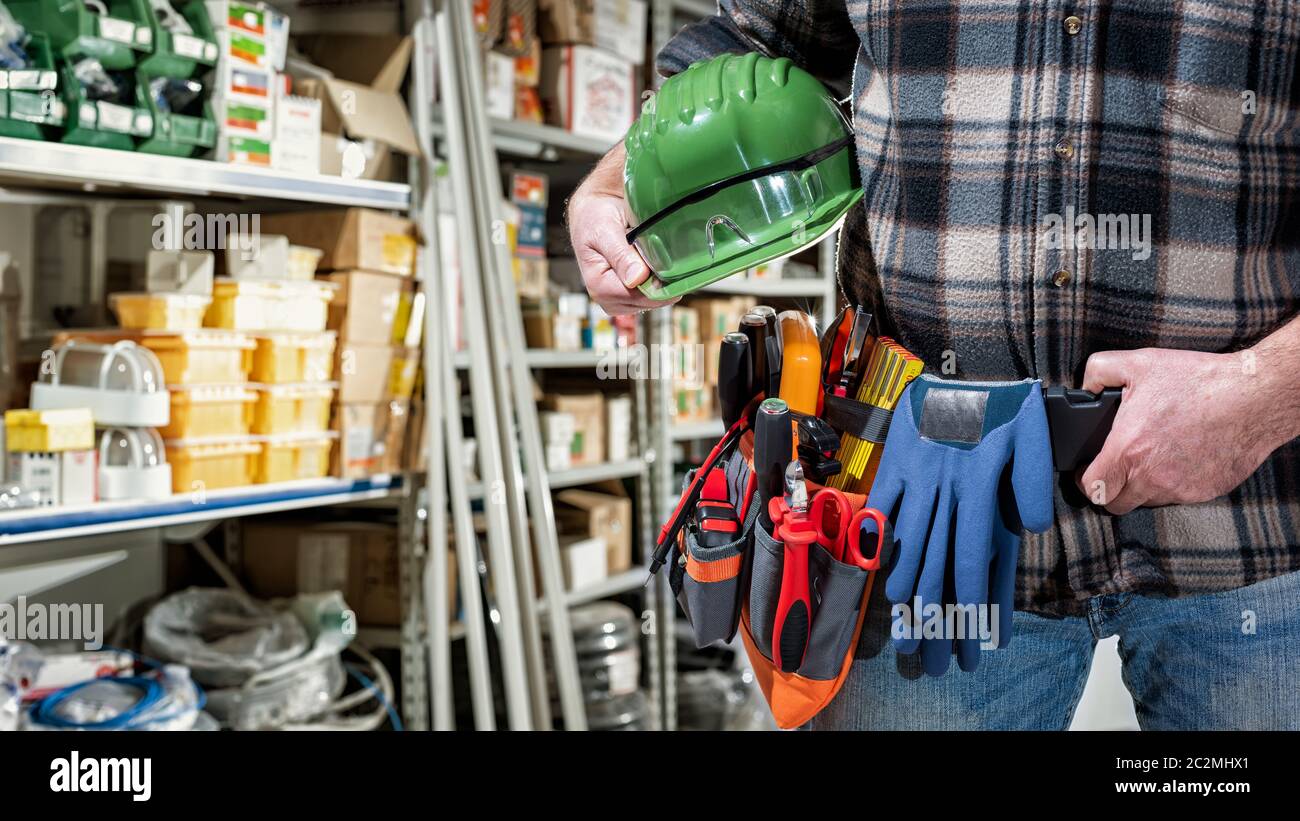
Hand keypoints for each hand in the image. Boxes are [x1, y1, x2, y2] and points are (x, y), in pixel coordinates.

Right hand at [567, 142, 676, 315]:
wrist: (592, 213)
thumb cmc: (595, 217)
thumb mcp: (605, 230)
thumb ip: (620, 255)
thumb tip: (636, 279)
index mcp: (598, 286)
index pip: (638, 296)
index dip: (657, 283)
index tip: (669, 263)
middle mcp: (606, 299)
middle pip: (647, 301)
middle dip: (660, 281)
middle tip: (661, 252)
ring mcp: (618, 301)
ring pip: (653, 300)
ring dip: (660, 279)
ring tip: (652, 255)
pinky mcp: (628, 298)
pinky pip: (652, 295)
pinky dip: (658, 279)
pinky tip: (653, 262)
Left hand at [1077, 347, 1285, 513]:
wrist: (1254, 397)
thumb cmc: (1199, 381)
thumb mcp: (1139, 363)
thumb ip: (1099, 371)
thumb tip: (1085, 386)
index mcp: (1128, 450)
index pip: (1093, 489)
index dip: (1084, 482)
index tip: (1087, 472)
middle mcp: (1151, 477)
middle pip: (1116, 504)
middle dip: (1110, 491)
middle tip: (1113, 471)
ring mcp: (1179, 488)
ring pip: (1147, 501)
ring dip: (1142, 487)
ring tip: (1149, 459)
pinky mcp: (1204, 491)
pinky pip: (1178, 496)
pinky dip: (1172, 483)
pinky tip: (1178, 458)